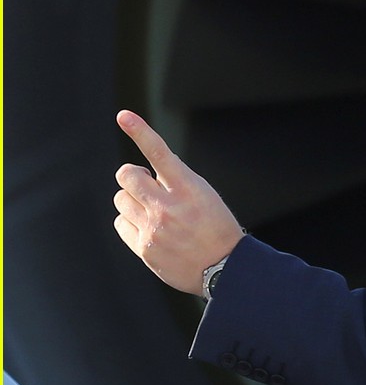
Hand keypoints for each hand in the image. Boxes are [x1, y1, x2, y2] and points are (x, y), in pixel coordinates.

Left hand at [113, 110, 244, 294]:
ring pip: (121, 199)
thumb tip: (149, 171)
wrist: (225, 269)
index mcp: (188, 188)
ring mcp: (154, 227)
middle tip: (145, 185)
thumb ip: (178, 182)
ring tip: (151, 211)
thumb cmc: (216, 229)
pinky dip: (130, 221)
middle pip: (127, 176)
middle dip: (132, 177)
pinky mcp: (144, 247)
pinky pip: (121, 223)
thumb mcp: (206, 197)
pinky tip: (148, 228)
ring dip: (132, 200)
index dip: (140, 131)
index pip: (159, 153)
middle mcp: (168, 206)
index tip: (124, 116)